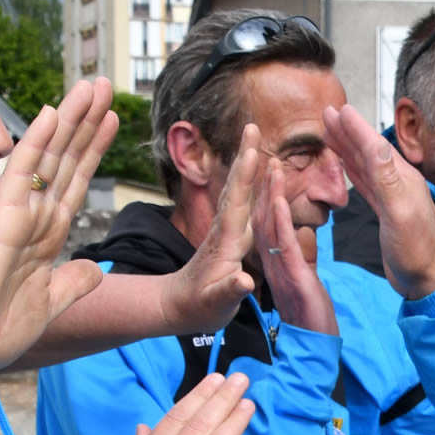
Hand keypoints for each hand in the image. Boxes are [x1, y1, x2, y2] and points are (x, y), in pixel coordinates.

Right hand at [0, 81, 117, 370]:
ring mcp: (17, 214)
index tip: (111, 121)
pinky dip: (39, 143)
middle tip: (104, 85)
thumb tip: (95, 270)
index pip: (74, 183)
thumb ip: (71, 284)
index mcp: (44, 237)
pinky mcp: (1, 219)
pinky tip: (52, 113)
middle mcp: (32, 218)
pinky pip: (23, 173)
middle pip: (66, 161)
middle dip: (86, 124)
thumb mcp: (48, 304)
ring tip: (90, 86)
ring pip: (49, 158)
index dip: (92, 151)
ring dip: (70, 121)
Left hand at [159, 125, 259, 332]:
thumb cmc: (199, 307)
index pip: (238, 202)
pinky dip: (250, 186)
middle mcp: (226, 230)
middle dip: (246, 158)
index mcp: (226, 241)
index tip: (252, 148)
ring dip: (248, 167)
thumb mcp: (215, 304)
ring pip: (239, 192)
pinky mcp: (228, 236)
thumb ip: (230, 291)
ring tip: (255, 141)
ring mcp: (226, 231)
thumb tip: (245, 280)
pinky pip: (243, 204)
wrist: (177, 307)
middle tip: (252, 126)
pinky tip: (257, 176)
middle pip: (238, 188)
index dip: (245, 176)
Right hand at [254, 158, 337, 334]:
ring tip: (269, 166)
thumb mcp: (305, 283)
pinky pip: (284, 245)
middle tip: (260, 155)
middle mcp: (274, 262)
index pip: (268, 223)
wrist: (315, 348)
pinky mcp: (294, 278)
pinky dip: (279, 221)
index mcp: (278, 262)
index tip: (265, 168)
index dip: (265, 195)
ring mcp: (282, 269)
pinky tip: (276, 200)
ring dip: (269, 195)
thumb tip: (303, 237)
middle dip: (262, 187)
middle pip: (264, 218)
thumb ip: (301, 259)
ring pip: (271, 227)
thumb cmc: (313, 319)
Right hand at [320, 104, 434, 300]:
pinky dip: (354, 172)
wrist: (430, 281)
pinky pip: (366, 185)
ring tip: (331, 132)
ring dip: (348, 148)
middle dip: (348, 132)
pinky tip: (347, 166)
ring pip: (365, 166)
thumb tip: (375, 143)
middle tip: (327, 114)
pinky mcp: (386, 212)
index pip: (374, 146)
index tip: (337, 110)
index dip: (355, 128)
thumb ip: (386, 178)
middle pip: (368, 151)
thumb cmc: (417, 250)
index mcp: (402, 178)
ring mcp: (392, 197)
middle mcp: (398, 182)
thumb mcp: (400, 212)